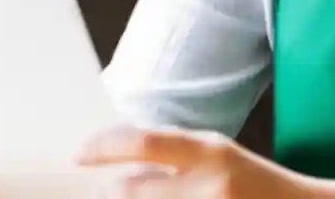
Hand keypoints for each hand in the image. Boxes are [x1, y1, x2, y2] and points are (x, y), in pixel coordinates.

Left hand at [76, 125, 320, 198]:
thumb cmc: (255, 184)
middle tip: (100, 190)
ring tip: (134, 197)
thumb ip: (174, 159)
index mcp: (210, 150)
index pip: (144, 141)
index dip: (104, 147)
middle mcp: (210, 182)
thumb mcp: (219, 157)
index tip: (78, 155)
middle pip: (132, 191)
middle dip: (111, 193)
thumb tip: (119, 169)